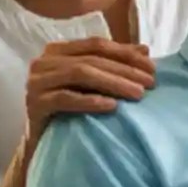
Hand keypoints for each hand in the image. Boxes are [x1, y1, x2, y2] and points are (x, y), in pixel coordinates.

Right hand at [25, 37, 155, 144]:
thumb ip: (113, 63)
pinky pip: (66, 98)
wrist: (40, 142)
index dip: (126, 53)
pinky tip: (112, 106)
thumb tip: (145, 50)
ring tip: (137, 94)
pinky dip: (90, 101)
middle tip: (150, 83)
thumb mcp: (91, 82)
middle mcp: (43, 61)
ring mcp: (36, 82)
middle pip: (91, 59)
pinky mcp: (34, 104)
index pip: (96, 44)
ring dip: (113, 83)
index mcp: (58, 50)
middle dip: (124, 70)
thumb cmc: (67, 109)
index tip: (152, 67)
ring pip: (80, 74)